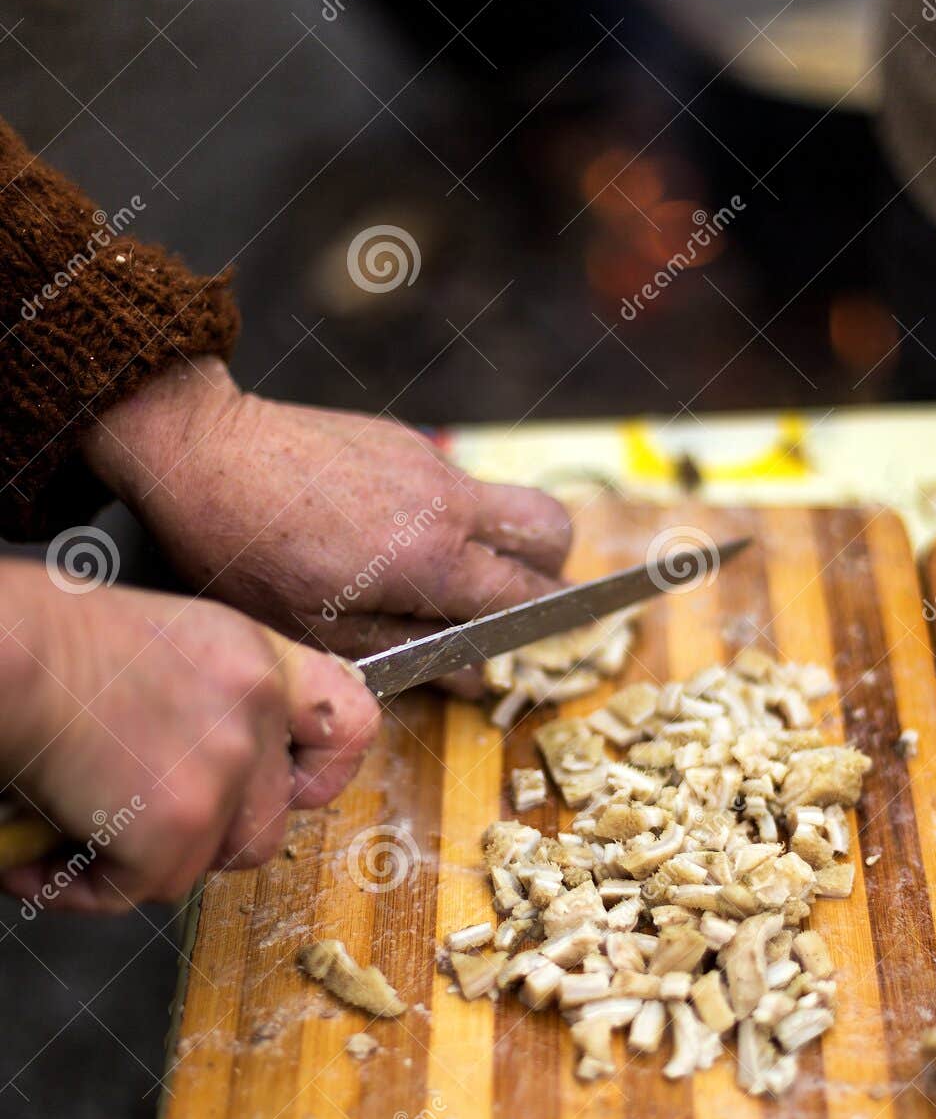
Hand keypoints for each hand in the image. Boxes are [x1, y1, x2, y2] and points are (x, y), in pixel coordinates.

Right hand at [0, 563, 378, 912]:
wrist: (1, 655)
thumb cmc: (47, 644)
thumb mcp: (167, 646)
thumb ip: (214, 702)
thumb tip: (214, 769)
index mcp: (255, 659)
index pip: (349, 726)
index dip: (322, 774)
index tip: (289, 788)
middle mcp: (254, 710)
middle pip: (270, 824)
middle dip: (204, 838)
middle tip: (140, 816)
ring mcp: (222, 771)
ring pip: (208, 864)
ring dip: (145, 861)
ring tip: (78, 827)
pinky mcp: (177, 825)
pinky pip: (142, 890)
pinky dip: (85, 886)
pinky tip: (39, 855)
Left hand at [84, 360, 571, 665]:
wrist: (201, 454)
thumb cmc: (249, 554)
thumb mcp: (324, 631)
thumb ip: (414, 651)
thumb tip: (477, 678)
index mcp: (434, 559)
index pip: (531, 594)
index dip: (547, 626)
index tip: (535, 646)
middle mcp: (447, 502)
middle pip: (552, 529)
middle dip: (550, 570)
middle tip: (511, 606)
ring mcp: (428, 462)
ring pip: (506, 500)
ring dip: (501, 542)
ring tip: (447, 579)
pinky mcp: (402, 440)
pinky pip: (456, 483)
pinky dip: (450, 518)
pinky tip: (391, 541)